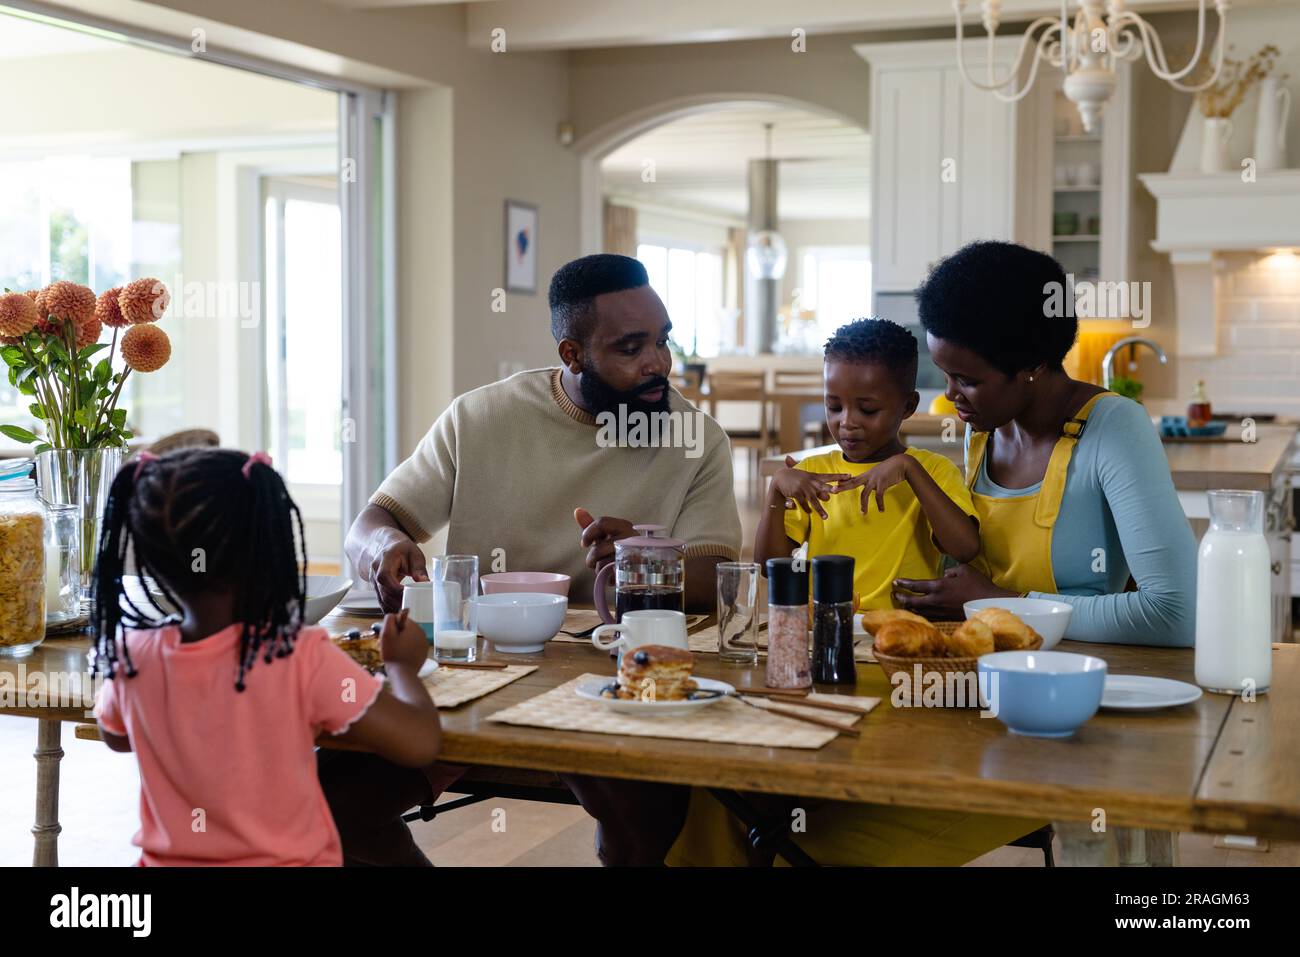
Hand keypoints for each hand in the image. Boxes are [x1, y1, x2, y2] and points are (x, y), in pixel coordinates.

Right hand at [365, 529, 427, 612]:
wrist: (387, 547)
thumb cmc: (401, 549)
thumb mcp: (414, 553)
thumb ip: (419, 568)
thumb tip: (425, 583)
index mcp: (384, 560)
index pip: (385, 577)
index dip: (396, 589)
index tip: (409, 596)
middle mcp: (375, 572)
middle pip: (383, 592)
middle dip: (398, 602)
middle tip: (413, 608)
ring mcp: (374, 582)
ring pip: (382, 600)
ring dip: (394, 608)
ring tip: (409, 613)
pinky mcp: (377, 590)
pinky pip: (382, 602)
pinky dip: (392, 609)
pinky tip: (402, 613)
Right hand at [377, 609, 428, 670]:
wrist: (403, 673)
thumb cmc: (393, 653)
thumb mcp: (386, 634)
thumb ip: (389, 620)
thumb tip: (393, 615)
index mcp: (414, 626)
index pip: (400, 619)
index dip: (390, 627)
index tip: (385, 637)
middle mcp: (421, 632)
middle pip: (404, 628)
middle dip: (394, 635)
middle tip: (385, 645)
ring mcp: (424, 642)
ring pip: (407, 637)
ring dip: (398, 642)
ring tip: (391, 652)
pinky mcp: (423, 652)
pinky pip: (412, 645)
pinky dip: (405, 649)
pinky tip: (399, 656)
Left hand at [574, 507, 636, 568]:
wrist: (634, 569)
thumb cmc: (616, 550)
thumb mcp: (603, 537)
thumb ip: (591, 525)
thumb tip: (578, 510)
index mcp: (624, 526)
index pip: (601, 523)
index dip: (588, 534)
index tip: (584, 544)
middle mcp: (631, 537)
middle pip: (600, 547)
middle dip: (593, 556)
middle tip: (592, 561)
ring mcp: (632, 554)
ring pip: (604, 561)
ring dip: (598, 566)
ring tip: (603, 567)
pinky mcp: (631, 569)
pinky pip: (609, 571)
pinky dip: (605, 574)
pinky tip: (610, 573)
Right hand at [770, 455, 850, 519]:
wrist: (780, 478)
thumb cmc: (796, 479)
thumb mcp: (808, 480)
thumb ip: (818, 489)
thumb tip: (828, 498)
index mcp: (815, 477)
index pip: (829, 476)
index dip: (839, 476)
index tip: (850, 476)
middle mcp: (810, 482)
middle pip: (823, 487)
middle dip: (830, 488)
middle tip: (838, 490)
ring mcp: (803, 488)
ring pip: (813, 501)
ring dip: (820, 510)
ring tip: (826, 517)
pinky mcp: (796, 493)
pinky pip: (803, 504)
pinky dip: (807, 509)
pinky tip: (809, 512)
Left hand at [830, 452, 911, 513]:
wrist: (902, 463)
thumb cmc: (892, 469)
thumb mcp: (880, 473)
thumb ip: (874, 480)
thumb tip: (872, 487)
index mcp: (867, 474)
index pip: (853, 478)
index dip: (844, 482)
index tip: (835, 484)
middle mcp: (868, 476)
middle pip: (852, 482)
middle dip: (842, 487)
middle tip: (833, 491)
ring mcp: (874, 480)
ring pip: (864, 494)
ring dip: (864, 505)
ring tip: (863, 513)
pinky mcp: (882, 483)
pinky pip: (879, 496)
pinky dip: (880, 504)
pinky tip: (881, 510)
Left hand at [892, 564, 1016, 618]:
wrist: (990, 604)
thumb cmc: (979, 585)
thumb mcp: (965, 570)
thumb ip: (951, 571)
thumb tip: (945, 575)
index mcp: (939, 586)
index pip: (916, 585)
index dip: (904, 583)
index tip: (896, 582)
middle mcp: (936, 601)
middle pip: (912, 601)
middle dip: (901, 597)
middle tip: (894, 594)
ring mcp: (941, 612)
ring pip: (919, 611)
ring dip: (909, 607)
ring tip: (903, 604)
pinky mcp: (947, 619)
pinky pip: (929, 618)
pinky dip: (921, 615)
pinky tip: (919, 613)